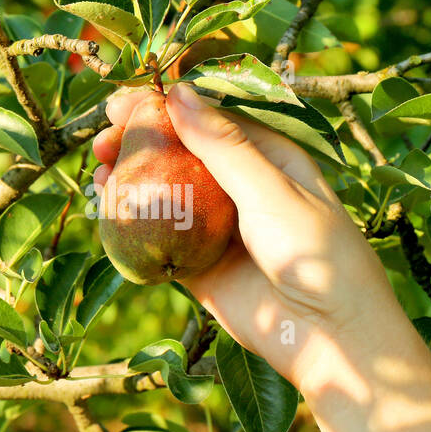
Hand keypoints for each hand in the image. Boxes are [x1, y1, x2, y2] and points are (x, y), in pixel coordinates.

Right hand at [91, 83, 390, 391]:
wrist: (330, 337)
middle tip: (105, 134)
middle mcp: (242, 190)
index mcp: (271, 160)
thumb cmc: (319, 255)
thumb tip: (178, 94)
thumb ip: (223, 146)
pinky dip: (132, 221)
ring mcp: (219, 229)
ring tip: (100, 165)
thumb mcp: (271, 189)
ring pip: (166, 194)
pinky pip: (160, 238)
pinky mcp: (201, 268)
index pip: (212, 121)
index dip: (168, 107)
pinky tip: (107, 204)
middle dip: (142, 141)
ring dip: (132, 178)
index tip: (127, 101)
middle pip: (182, 154)